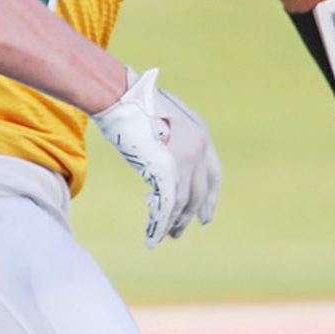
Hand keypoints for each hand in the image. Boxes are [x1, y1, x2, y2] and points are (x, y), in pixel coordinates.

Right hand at [91, 69, 220, 246]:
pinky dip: (159, 224)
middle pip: (200, 191)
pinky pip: (166, 205)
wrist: (121, 96)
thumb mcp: (160, 115)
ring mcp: (184, 161)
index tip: (206, 213)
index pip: (213, 173)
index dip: (211, 195)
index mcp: (201, 133)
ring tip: (169, 235)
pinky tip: (153, 237)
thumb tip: (160, 149)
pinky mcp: (166, 171)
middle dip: (195, 212)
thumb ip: (167, 133)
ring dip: (176, 222)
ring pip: (184, 202)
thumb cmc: (132, 99)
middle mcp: (199, 149)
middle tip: (192, 227)